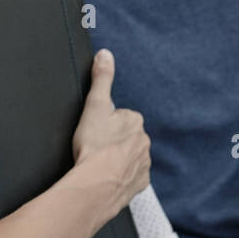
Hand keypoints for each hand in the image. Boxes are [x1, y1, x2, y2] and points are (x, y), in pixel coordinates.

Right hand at [71, 49, 151, 218]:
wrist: (97, 184)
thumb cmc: (94, 145)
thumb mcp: (94, 105)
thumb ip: (101, 78)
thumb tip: (105, 54)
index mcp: (135, 121)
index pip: (119, 117)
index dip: (103, 124)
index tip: (93, 132)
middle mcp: (144, 142)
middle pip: (125, 137)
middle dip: (112, 142)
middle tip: (94, 148)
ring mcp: (143, 164)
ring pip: (129, 157)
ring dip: (117, 159)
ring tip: (98, 165)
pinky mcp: (140, 183)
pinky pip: (131, 177)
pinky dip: (120, 177)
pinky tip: (106, 178)